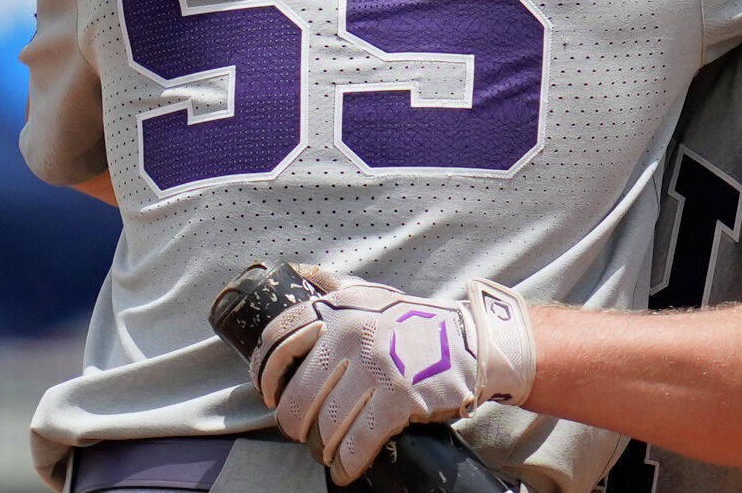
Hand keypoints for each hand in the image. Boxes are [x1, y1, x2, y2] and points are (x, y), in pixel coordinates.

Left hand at [251, 275, 536, 484]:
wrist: (476, 343)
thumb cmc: (420, 324)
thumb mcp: (376, 295)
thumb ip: (338, 287)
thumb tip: (303, 273)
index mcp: (341, 309)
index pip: (280, 339)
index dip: (266, 373)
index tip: (270, 394)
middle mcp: (353, 333)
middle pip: (298, 393)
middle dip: (294, 422)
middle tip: (302, 431)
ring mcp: (376, 366)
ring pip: (326, 423)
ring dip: (323, 446)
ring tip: (328, 451)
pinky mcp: (398, 397)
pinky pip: (359, 441)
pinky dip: (349, 462)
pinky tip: (347, 468)